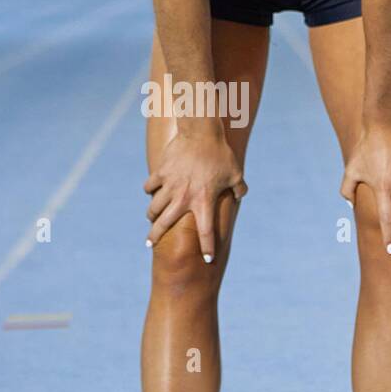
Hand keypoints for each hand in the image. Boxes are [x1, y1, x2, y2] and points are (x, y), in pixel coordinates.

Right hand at [144, 130, 246, 260]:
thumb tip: (240, 196)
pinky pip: (150, 186)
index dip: (207, 247)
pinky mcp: (161, 172)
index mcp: (204, 201)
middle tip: (150, 244)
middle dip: (155, 237)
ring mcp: (170, 185)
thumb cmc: (221, 153)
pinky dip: (149, 190)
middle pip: (164, 225)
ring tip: (151, 218)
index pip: (206, 232)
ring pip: (153, 207)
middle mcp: (184, 198)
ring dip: (151, 215)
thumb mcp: (236, 173)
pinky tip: (151, 192)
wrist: (201, 131)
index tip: (207, 259)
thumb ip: (239, 188)